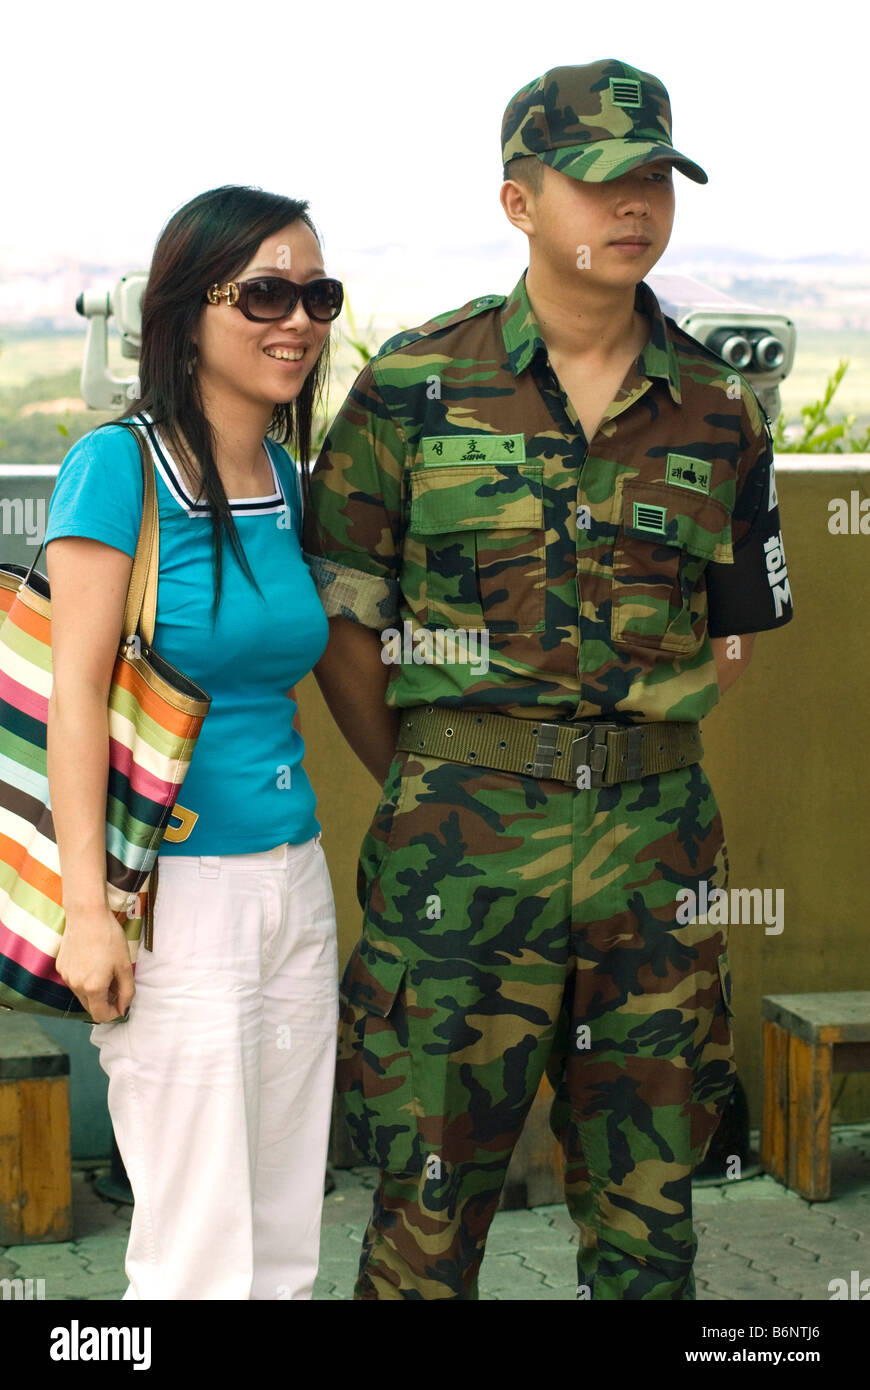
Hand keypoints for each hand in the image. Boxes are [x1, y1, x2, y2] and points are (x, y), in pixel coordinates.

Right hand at [56, 906, 135, 1021]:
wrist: (87, 915)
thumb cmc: (109, 938)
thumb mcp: (124, 965)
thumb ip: (127, 991)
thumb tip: (124, 1008)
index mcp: (93, 988)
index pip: (100, 1016)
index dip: (113, 1014)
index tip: (122, 1003)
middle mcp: (76, 986)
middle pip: (90, 1007)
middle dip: (105, 1003)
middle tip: (117, 987)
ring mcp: (66, 976)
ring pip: (81, 995)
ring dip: (94, 991)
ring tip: (106, 972)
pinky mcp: (61, 967)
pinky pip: (74, 981)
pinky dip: (84, 979)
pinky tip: (93, 962)